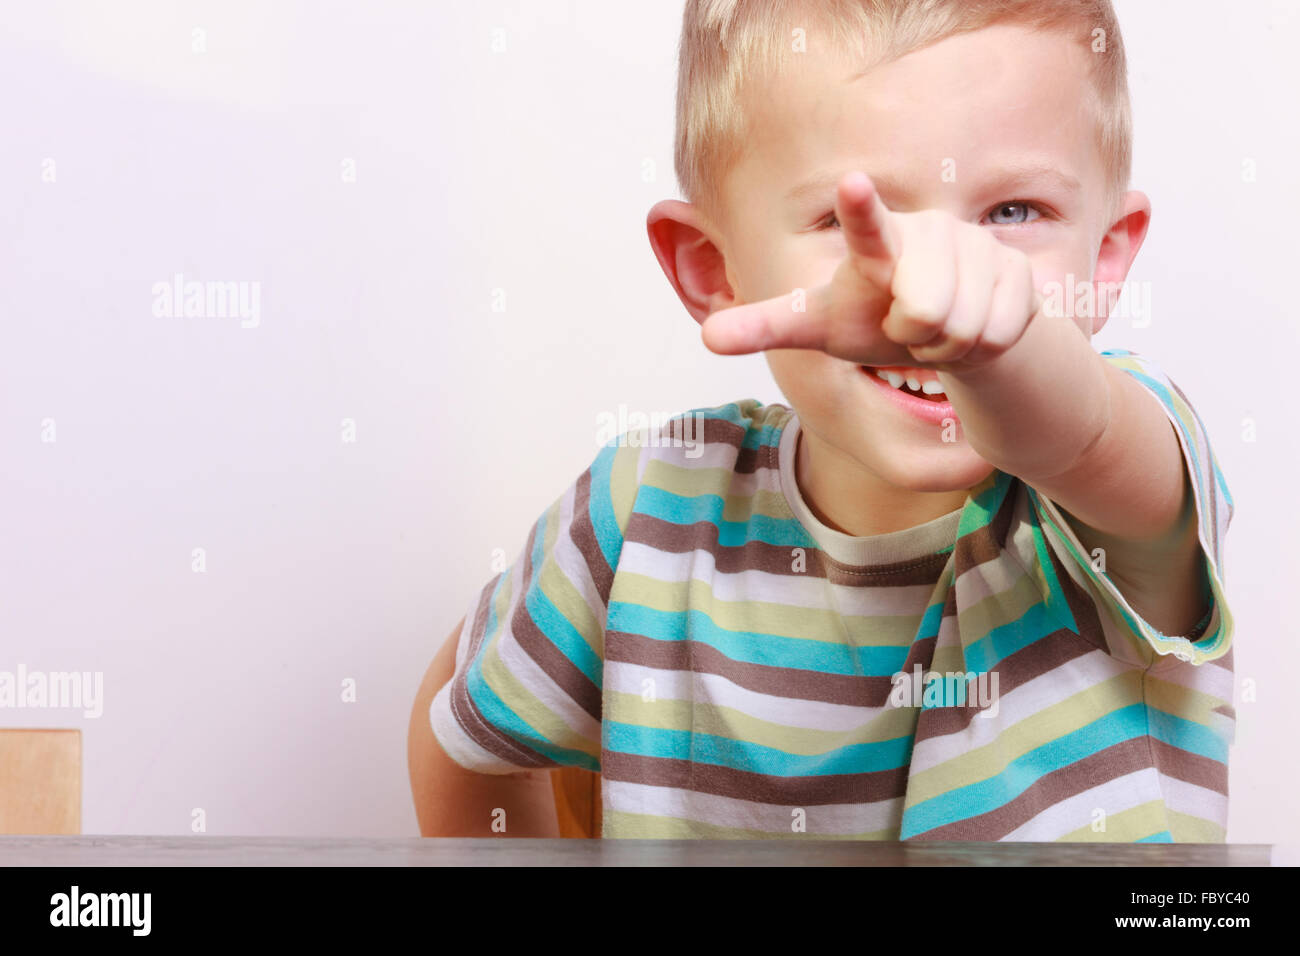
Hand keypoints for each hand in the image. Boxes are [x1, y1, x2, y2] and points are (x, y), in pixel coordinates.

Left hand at [700, 171, 1042, 369]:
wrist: (946, 333)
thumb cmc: (871, 318)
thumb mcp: (818, 326)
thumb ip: (766, 326)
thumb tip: (705, 338)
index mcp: (878, 245)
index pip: (866, 228)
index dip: (859, 209)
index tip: (851, 184)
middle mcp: (929, 233)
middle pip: (925, 310)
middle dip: (916, 335)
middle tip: (909, 323)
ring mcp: (979, 248)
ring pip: (964, 324)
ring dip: (948, 344)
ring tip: (939, 326)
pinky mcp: (1018, 272)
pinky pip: (999, 331)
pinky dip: (982, 347)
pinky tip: (974, 327)